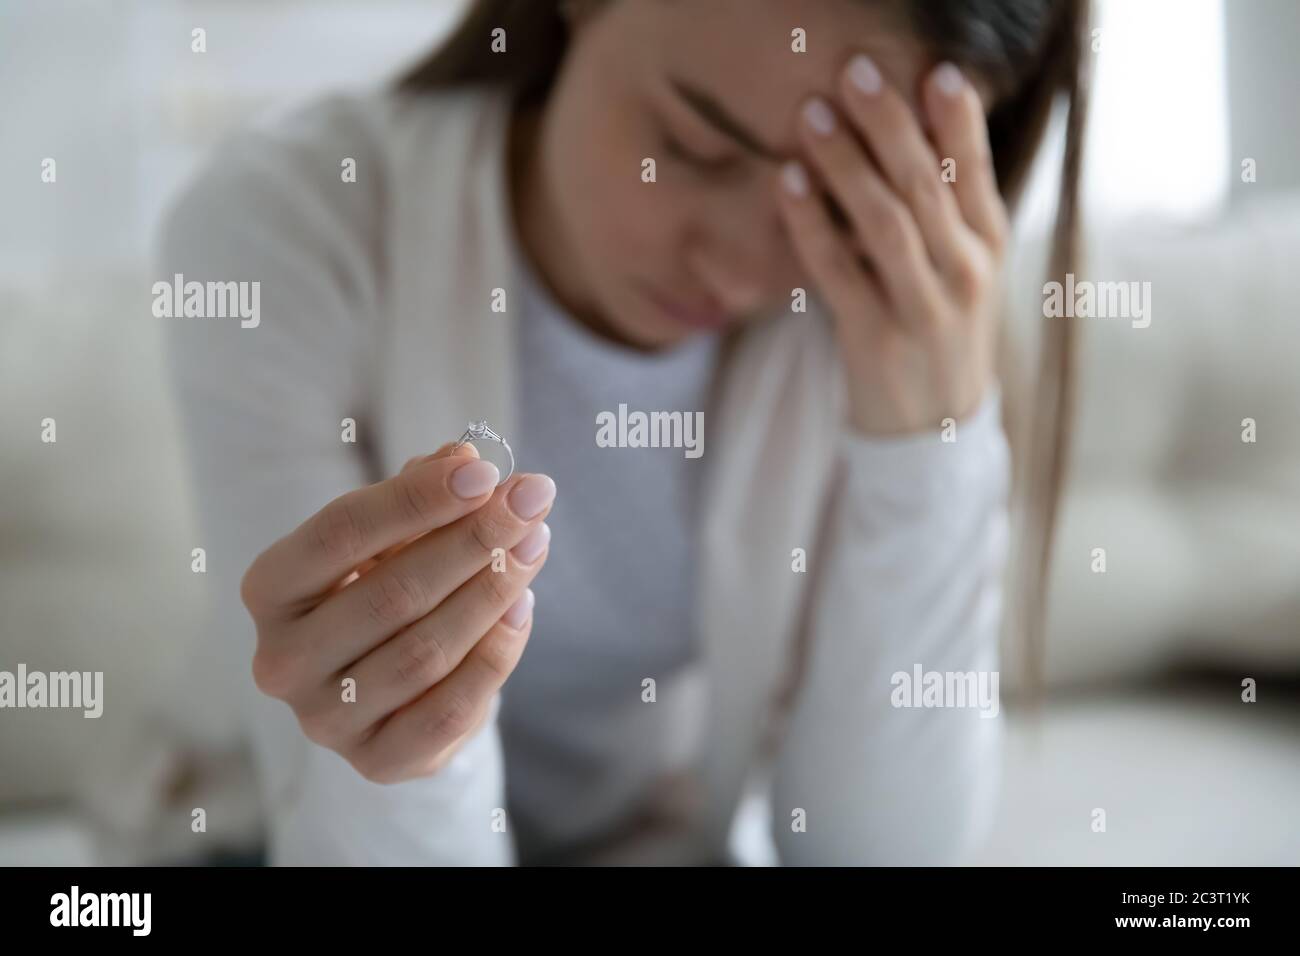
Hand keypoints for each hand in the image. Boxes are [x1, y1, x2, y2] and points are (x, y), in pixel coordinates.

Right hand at [241, 441, 554, 783]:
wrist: (389, 689)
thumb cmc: (383, 589)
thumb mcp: (392, 536)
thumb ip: (421, 494)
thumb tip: (463, 458)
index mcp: (270, 590)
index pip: (339, 534)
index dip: (416, 499)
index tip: (483, 472)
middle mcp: (282, 660)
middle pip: (392, 594)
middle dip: (473, 541)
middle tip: (531, 501)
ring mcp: (326, 721)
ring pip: (427, 651)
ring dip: (493, 591)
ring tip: (535, 544)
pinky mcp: (377, 762)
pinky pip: (450, 707)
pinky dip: (495, 652)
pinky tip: (523, 606)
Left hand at [775, 57, 1009, 436]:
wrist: (935, 429)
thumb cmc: (940, 331)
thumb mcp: (963, 269)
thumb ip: (947, 210)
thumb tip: (912, 132)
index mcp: (988, 245)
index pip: (975, 171)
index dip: (958, 119)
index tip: (935, 71)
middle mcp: (964, 271)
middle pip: (924, 186)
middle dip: (888, 124)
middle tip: (853, 72)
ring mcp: (923, 307)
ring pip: (885, 223)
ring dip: (846, 165)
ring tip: (812, 116)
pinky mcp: (876, 339)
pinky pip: (838, 271)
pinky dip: (811, 224)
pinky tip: (788, 183)